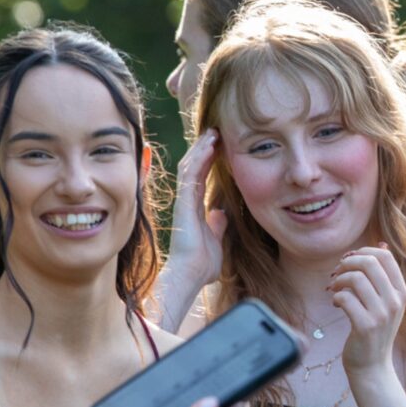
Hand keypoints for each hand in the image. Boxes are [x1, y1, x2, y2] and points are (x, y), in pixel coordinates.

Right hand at [166, 129, 229, 292]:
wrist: (189, 275)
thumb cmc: (201, 265)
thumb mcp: (216, 240)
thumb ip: (217, 226)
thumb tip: (221, 214)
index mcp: (195, 209)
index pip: (201, 177)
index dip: (209, 160)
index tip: (220, 146)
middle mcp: (187, 201)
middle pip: (194, 167)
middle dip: (204, 148)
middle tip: (217, 131)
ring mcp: (184, 201)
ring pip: (190, 165)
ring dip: (202, 148)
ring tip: (214, 132)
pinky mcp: (184, 202)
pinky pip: (190, 174)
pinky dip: (200, 157)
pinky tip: (209, 145)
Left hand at [331, 246, 405, 374]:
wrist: (372, 366)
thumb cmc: (374, 330)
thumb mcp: (386, 302)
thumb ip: (384, 276)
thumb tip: (382, 243)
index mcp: (402, 292)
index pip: (385, 256)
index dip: (363, 252)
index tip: (349, 261)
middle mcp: (396, 301)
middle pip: (369, 263)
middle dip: (347, 263)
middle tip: (336, 274)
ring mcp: (382, 314)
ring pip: (355, 278)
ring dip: (338, 280)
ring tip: (334, 290)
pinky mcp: (366, 326)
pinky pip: (345, 298)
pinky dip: (336, 297)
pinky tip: (336, 304)